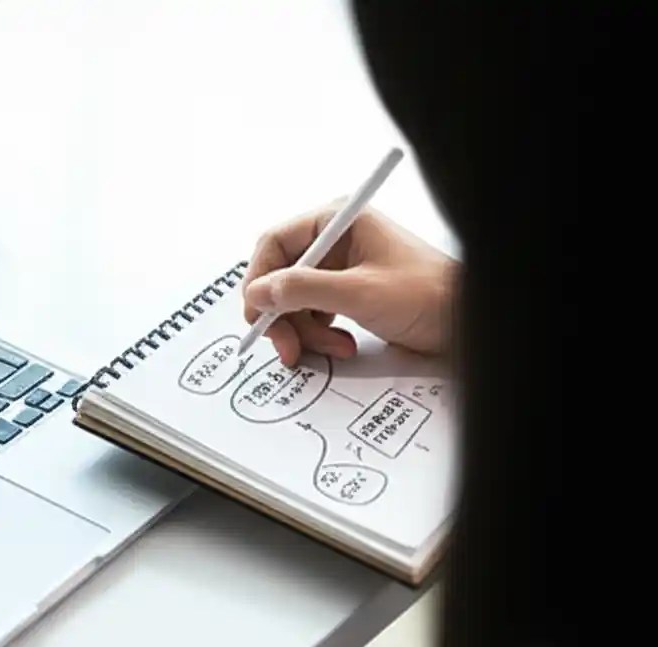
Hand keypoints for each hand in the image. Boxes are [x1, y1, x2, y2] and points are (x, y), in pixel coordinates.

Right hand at [242, 202, 457, 365]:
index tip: (258, 313)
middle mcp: (335, 242)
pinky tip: (343, 345)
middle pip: (280, 277)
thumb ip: (303, 291)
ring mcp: (340, 270)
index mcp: (337, 222)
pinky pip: (312, 316)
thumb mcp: (359, 294)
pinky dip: (319, 337)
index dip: (260, 280)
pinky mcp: (346, 295)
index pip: (275, 243)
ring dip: (304, 332)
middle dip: (283, 315)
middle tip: (288, 347)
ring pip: (293, 302)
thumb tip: (257, 292)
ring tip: (334, 347)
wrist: (466, 325)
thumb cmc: (429, 296)